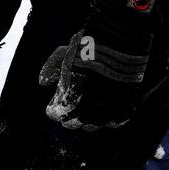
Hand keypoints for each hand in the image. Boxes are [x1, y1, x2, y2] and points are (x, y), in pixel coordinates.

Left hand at [39, 30, 160, 130]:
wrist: (121, 43)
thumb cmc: (90, 46)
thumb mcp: (65, 53)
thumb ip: (51, 67)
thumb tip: (42, 83)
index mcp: (69, 99)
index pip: (56, 114)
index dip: (54, 108)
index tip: (54, 104)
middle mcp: (87, 110)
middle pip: (73, 123)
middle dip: (69, 116)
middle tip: (70, 109)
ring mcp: (108, 111)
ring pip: (94, 125)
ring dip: (88, 120)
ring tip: (86, 111)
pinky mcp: (125, 108)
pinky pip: (115, 121)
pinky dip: (109, 118)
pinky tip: (106, 111)